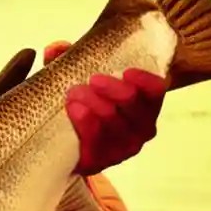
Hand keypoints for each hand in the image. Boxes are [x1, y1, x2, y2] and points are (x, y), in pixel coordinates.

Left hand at [44, 41, 166, 176]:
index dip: (144, 80)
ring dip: (96, 105)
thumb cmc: (85, 104)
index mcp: (144, 104)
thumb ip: (70, 60)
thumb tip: (54, 47)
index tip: (126, 71)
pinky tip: (75, 109)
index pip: (156, 91)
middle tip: (93, 79)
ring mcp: (121, 149)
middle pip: (134, 107)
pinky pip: (96, 144)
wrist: (66, 146)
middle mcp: (140, 129)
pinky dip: (86, 124)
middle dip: (113, 90)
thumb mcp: (80, 78)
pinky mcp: (100, 163)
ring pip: (115, 125)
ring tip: (75, 92)